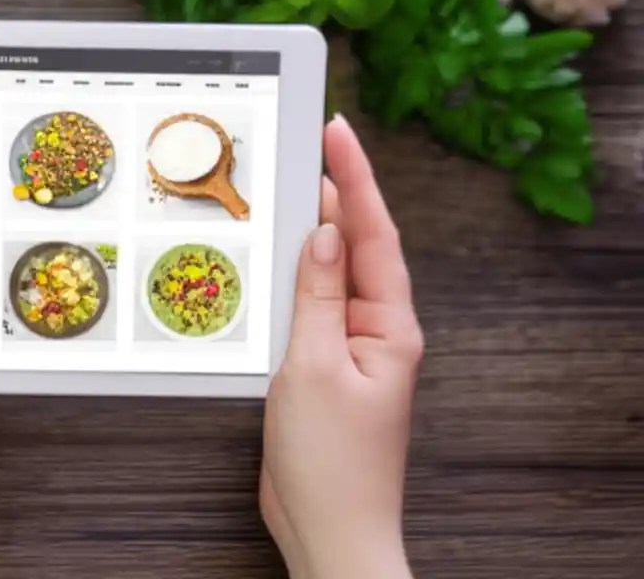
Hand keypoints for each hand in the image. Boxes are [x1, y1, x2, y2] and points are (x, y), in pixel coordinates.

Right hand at [260, 116, 422, 578]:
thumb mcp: (313, 367)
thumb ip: (317, 296)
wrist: (328, 530)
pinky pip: (311, 308)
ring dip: (311, 234)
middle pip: (357, 246)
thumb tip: (321, 234)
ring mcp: (350, 349)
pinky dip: (293, 279)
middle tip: (308, 144)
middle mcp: (377, 331)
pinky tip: (272, 264)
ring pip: (331, 275)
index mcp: (390, 326)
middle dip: (335, 193)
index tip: (338, 132)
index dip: (355, 178)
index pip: (374, 234)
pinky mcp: (323, 369)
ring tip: (288, 188)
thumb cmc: (330, 464)